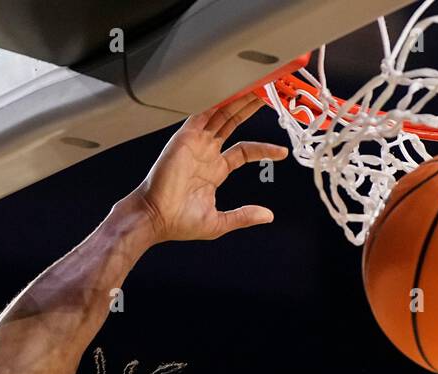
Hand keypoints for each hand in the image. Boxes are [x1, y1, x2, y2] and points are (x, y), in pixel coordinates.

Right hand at [129, 93, 288, 241]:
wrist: (155, 217)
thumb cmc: (178, 222)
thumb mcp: (219, 223)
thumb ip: (244, 216)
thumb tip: (267, 216)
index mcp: (214, 170)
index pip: (244, 151)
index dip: (263, 148)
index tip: (281, 151)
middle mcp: (206, 153)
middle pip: (232, 123)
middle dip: (249, 109)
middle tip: (267, 95)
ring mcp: (195, 143)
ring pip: (220, 114)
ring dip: (236, 100)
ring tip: (254, 86)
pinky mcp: (184, 137)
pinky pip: (202, 113)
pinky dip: (216, 102)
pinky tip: (229, 92)